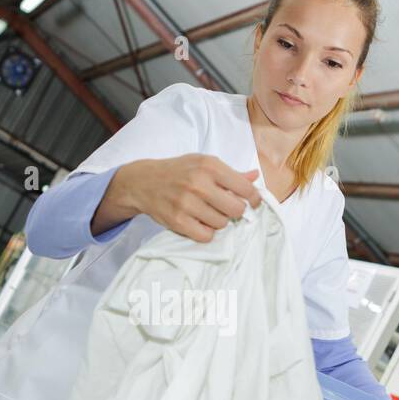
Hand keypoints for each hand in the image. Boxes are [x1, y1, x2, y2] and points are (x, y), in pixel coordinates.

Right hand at [96, 154, 261, 242]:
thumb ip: (230, 173)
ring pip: (222, 224)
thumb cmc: (178, 171)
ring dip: (219, 221)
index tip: (253, 202)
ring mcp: (187, 203)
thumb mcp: (203, 163)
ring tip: (208, 213)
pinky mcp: (178, 221)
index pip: (245, 188)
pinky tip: (199, 222)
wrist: (143, 182)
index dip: (254, 198)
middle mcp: (198, 183)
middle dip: (235, 211)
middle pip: (236, 209)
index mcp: (209, 166)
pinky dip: (206, 232)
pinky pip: (206, 236)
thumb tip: (255, 177)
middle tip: (226, 208)